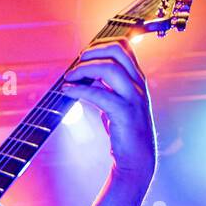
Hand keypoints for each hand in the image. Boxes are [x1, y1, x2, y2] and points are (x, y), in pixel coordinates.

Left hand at [60, 39, 155, 182]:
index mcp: (137, 79)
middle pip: (118, 51)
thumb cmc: (125, 132)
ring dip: (84, 69)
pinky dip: (80, 90)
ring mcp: (134, 98)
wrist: (137, 160)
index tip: (83, 56)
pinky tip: (68, 92)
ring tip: (69, 77)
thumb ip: (105, 87)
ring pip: (110, 68)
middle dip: (92, 52)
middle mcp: (138, 84)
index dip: (100, 46)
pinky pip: (100, 94)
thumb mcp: (115, 103)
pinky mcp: (125, 113)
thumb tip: (87, 74)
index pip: (123, 47)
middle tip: (75, 64)